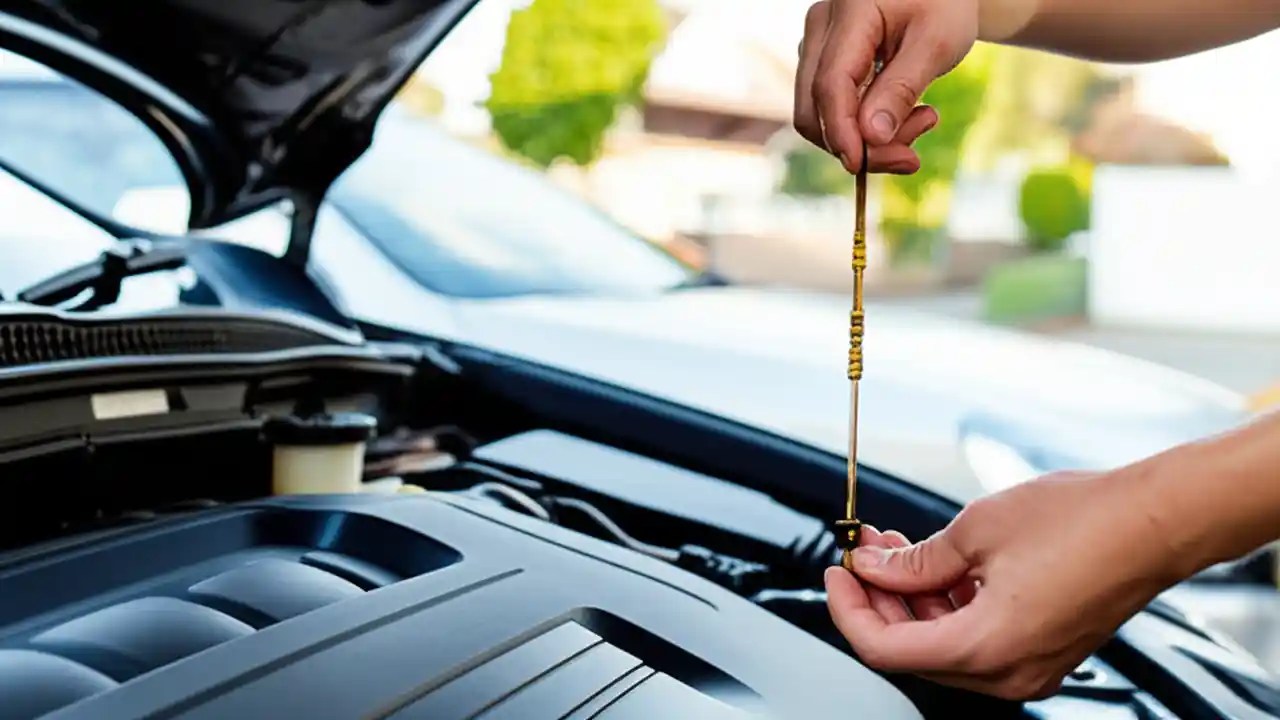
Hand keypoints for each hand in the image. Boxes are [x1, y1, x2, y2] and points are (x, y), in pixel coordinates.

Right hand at [794, 0, 978, 172]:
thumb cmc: (943, 5)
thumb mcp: (937, 43)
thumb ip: (902, 89)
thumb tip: (870, 138)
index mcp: (848, 13)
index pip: (830, 84)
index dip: (841, 131)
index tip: (860, 165)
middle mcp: (820, 28)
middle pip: (814, 108)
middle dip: (857, 143)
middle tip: (912, 155)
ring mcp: (817, 46)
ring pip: (820, 115)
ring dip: (867, 137)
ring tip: (924, 121)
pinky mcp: (825, 64)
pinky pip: (832, 109)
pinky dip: (866, 126)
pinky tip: (908, 116)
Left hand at [825, 469, 1189, 699]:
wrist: (1154, 522)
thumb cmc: (1082, 522)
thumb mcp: (976, 531)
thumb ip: (914, 561)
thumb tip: (873, 567)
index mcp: (986, 649)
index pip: (885, 650)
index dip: (848, 609)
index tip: (836, 573)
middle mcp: (1008, 673)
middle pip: (912, 649)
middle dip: (879, 598)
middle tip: (865, 551)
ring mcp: (1029, 665)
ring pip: (943, 644)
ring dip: (912, 598)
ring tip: (895, 546)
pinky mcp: (1043, 649)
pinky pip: (977, 637)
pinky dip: (948, 604)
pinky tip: (936, 562)